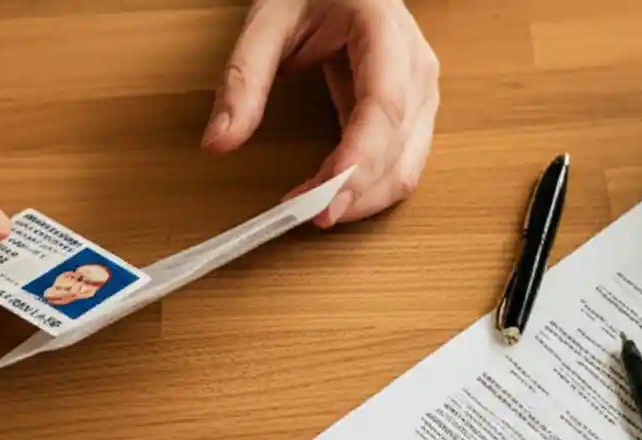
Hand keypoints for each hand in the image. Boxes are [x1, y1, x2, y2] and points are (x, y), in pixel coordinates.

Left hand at [202, 0, 438, 227]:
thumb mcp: (267, 21)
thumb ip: (243, 79)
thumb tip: (218, 141)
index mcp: (385, 30)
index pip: (383, 107)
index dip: (359, 159)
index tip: (325, 199)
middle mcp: (416, 66)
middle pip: (399, 148)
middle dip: (355, 192)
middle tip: (302, 215)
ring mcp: (422, 92)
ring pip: (406, 168)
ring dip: (362, 199)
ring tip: (310, 208)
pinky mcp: (414, 115)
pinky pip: (400, 165)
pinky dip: (367, 190)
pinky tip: (328, 194)